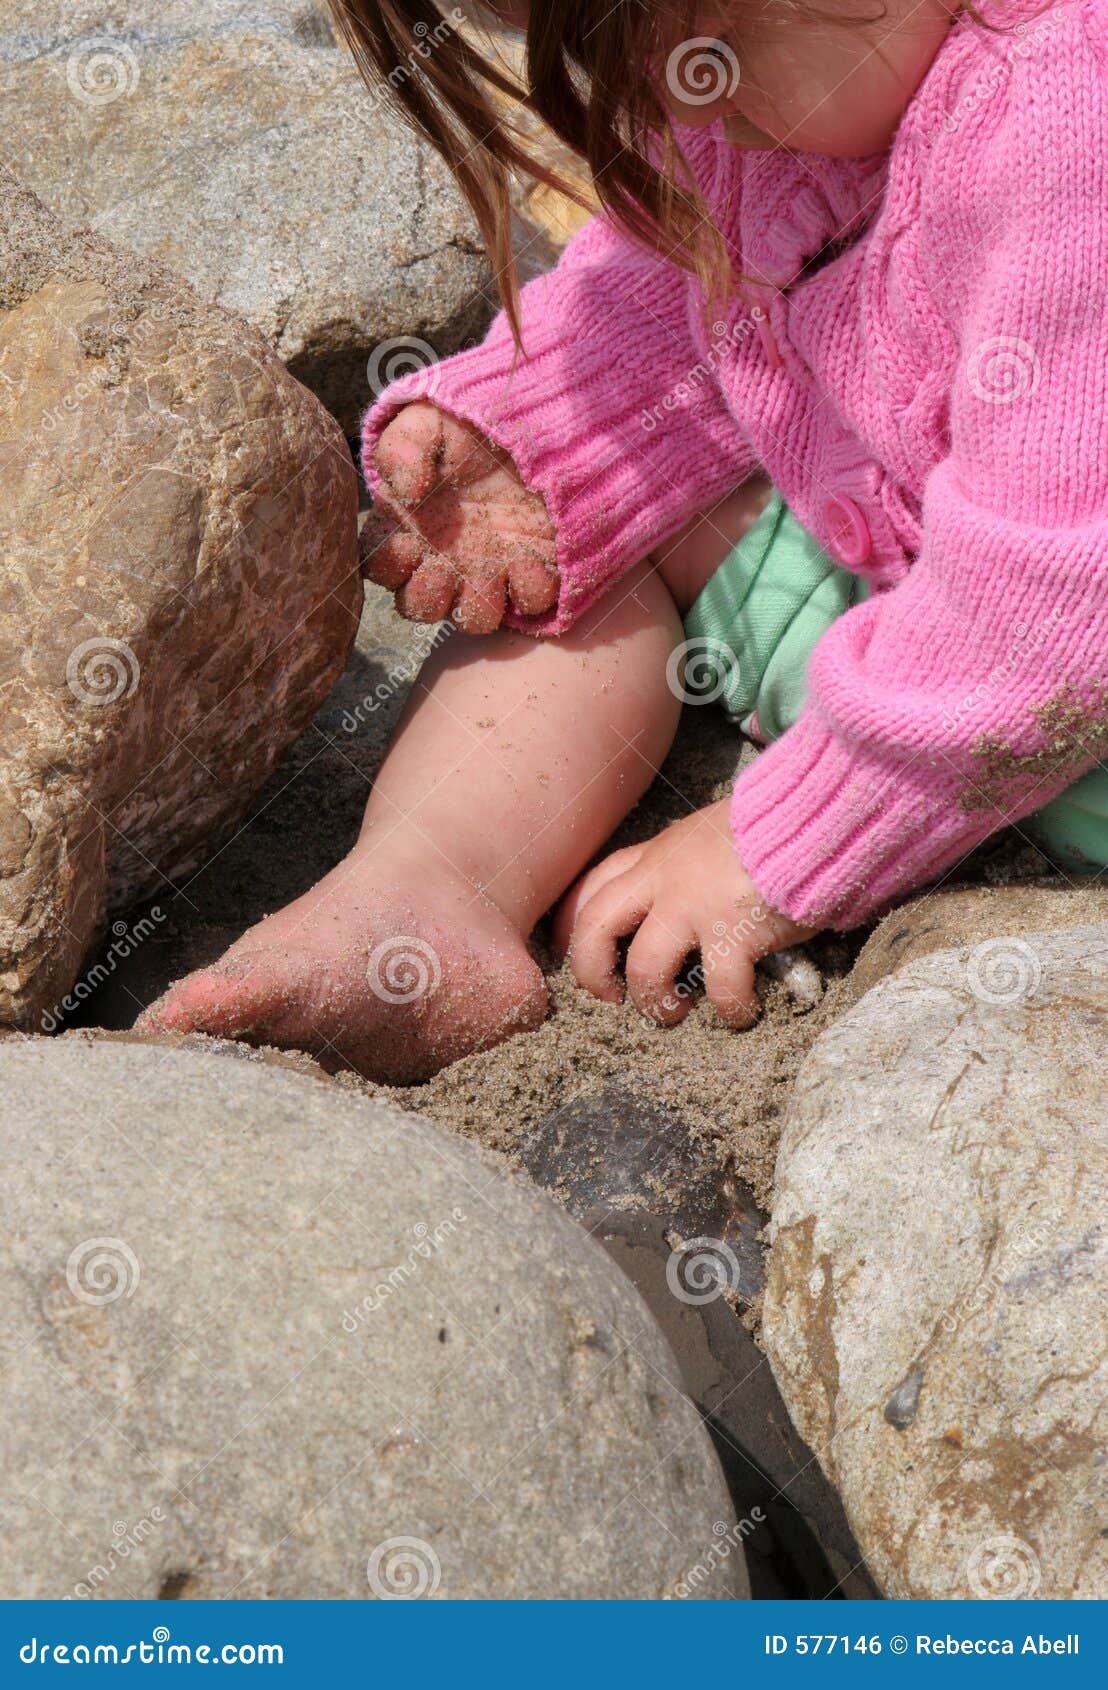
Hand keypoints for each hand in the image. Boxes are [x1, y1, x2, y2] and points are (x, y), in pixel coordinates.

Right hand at [363, 402, 558, 633]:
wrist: (538, 417)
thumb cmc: (468, 423)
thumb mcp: (425, 422)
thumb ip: (401, 452)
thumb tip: (407, 495)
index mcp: (408, 527)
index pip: (380, 566)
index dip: (388, 565)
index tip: (407, 542)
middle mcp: (444, 557)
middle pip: (419, 607)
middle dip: (427, 598)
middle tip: (443, 569)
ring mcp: (489, 568)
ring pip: (472, 618)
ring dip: (478, 606)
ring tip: (490, 572)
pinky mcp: (532, 569)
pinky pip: (529, 604)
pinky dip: (530, 590)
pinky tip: (530, 560)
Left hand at [552, 799, 815, 1027]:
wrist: (817, 815)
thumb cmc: (774, 825)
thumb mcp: (710, 833)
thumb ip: (687, 866)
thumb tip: (683, 901)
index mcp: (658, 854)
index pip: (593, 887)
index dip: (571, 926)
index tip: (573, 955)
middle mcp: (665, 877)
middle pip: (595, 926)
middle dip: (590, 971)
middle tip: (609, 999)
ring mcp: (696, 904)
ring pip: (644, 967)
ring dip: (654, 1002)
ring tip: (674, 1014)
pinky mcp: (736, 930)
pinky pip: (721, 988)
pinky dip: (730, 1010)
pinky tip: (743, 1012)